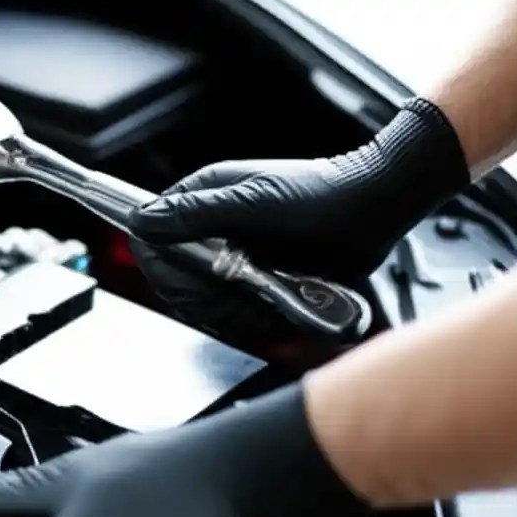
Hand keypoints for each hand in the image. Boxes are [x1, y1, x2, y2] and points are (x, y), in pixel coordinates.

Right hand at [127, 99, 468, 338]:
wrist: (373, 212)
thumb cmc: (322, 197)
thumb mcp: (256, 203)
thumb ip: (196, 213)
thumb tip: (143, 220)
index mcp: (202, 197)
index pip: (153, 240)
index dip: (167, 268)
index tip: (195, 282)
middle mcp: (210, 227)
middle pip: (177, 280)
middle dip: (207, 298)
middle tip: (243, 295)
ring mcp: (231, 255)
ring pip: (204, 303)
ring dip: (233, 313)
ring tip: (269, 302)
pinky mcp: (253, 279)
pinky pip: (233, 312)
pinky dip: (252, 320)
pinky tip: (278, 309)